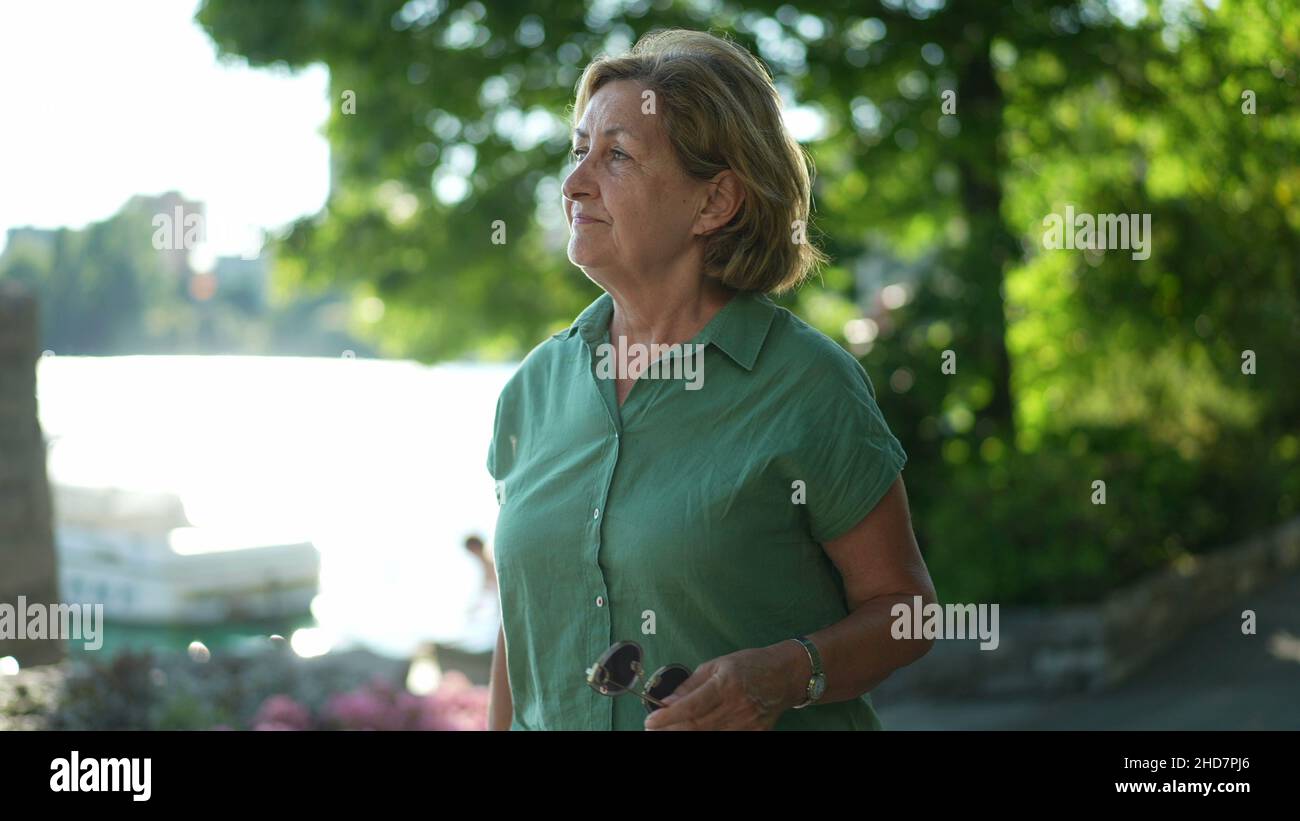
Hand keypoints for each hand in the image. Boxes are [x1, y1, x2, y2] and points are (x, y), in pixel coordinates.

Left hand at [642, 643, 807, 730]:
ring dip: (684, 735)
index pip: (692, 706)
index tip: (650, 720)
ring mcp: (747, 723)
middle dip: (671, 730)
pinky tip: (692, 733)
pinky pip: (727, 738)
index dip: (668, 716)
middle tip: (652, 730)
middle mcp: (737, 706)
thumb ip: (691, 684)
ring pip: (709, 736)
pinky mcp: (755, 734)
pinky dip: (708, 737)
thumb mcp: (717, 665)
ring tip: (667, 733)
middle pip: (697, 726)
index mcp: (726, 684)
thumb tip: (668, 700)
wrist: (785, 676)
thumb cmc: (749, 665)